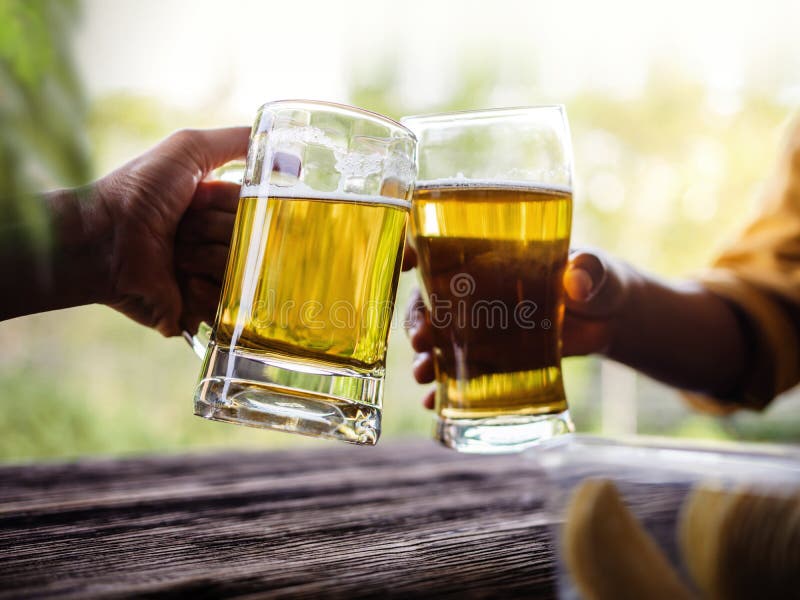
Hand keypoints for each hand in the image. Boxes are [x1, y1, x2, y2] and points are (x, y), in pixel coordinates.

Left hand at [94, 128, 249, 335]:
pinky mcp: (204, 311)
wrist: (102, 240)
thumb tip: (290, 156)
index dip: (233, 204)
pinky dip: (203, 290)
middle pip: (256, 242)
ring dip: (207, 259)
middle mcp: (223, 243)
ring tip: (175, 254)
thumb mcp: (188, 148)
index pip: (260, 210)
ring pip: (245, 274)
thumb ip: (237, 141)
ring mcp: (215, 278)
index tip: (201, 198)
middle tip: (182, 227)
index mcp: (223, 209)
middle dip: (217, 231)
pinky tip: (179, 281)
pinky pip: (229, 305)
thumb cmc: (139, 191)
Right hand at [403, 248, 632, 408]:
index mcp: (492, 258)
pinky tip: (432, 402)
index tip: (404, 261)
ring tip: (422, 374)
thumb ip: (589, 270)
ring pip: (439, 339)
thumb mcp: (597, 271)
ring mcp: (482, 328)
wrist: (610, 320)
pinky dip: (443, 389)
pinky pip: (461, 373)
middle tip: (421, 338)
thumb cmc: (598, 280)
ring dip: (423, 357)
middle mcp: (477, 292)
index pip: (442, 246)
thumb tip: (576, 281)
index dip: (415, 248)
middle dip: (416, 319)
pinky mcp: (494, 359)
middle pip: (430, 300)